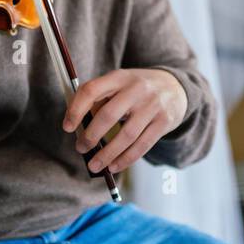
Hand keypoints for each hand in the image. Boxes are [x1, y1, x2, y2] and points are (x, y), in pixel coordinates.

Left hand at [62, 69, 187, 172]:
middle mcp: (137, 89)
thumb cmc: (138, 90)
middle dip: (91, 136)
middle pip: (108, 115)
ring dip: (107, 154)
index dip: (76, 110)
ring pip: (126, 135)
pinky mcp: (164, 122)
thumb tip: (79, 128)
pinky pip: (142, 145)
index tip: (67, 127)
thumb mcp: (120, 84)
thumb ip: (100, 100)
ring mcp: (153, 106)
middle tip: (81, 148)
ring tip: (94, 165)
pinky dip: (125, 159)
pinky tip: (114, 166)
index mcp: (119, 77)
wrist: (176, 87)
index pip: (92, 90)